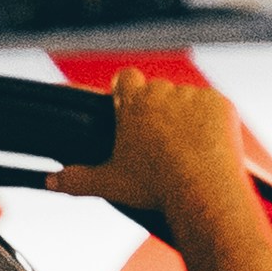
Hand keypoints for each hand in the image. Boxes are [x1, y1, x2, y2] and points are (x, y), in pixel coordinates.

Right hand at [51, 63, 261, 234]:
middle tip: (159, 138)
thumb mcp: (109, 184)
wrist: (203, 191)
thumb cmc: (154, 187)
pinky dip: (211, 122)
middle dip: (157, 108)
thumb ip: (77, 179)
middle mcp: (162, 92)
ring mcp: (194, 97)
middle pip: (157, 90)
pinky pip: (214, 107)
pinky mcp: (221, 105)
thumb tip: (50, 182)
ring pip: (187, 99)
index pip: (125, 79)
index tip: (128, 107)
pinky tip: (207, 146)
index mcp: (132, 104)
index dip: (126, 91)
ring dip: (186, 114)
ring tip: (186, 148)